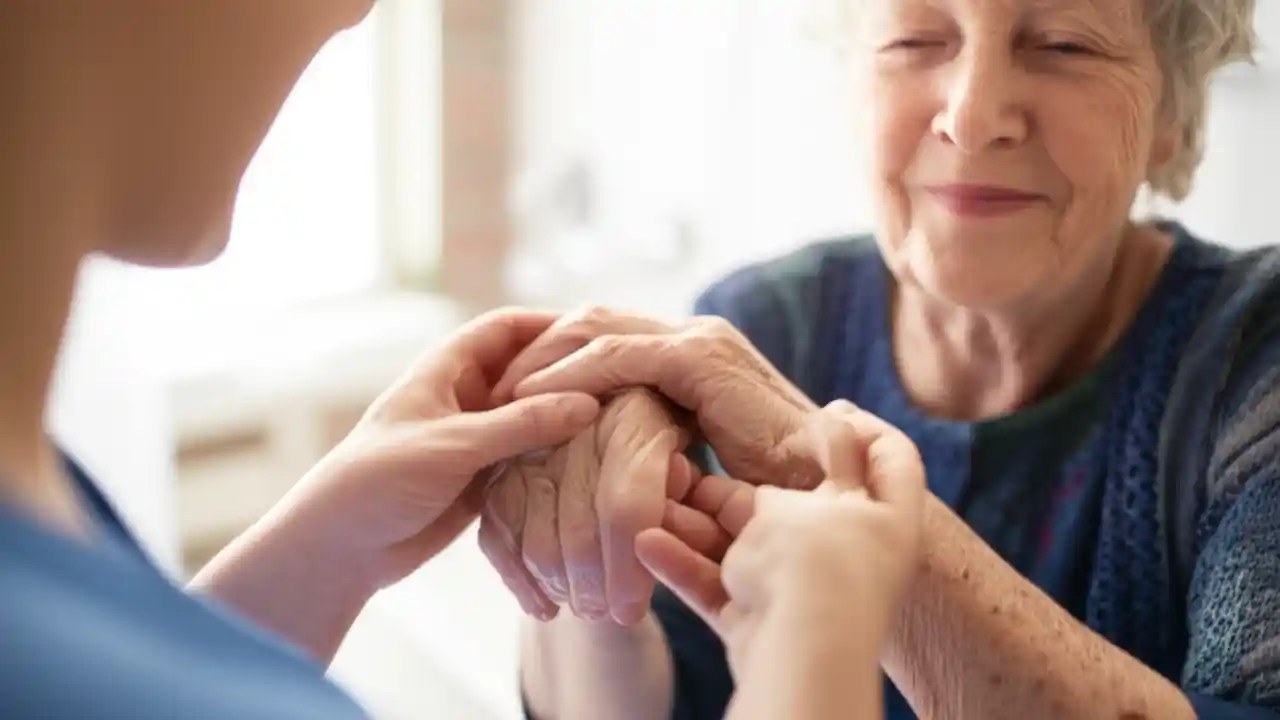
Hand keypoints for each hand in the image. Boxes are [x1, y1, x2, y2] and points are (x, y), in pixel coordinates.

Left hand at [281, 308, 602, 589]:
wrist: (341, 548)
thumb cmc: (377, 480)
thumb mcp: (451, 445)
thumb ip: (518, 424)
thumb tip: (587, 402)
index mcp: (446, 369)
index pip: (506, 327)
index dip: (550, 324)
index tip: (600, 334)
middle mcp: (464, 397)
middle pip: (527, 370)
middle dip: (569, 373)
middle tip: (622, 379)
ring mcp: (476, 438)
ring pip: (533, 417)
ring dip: (567, 420)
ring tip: (620, 421)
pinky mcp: (482, 478)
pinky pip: (529, 458)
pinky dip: (557, 459)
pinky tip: (594, 465)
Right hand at [478, 388, 696, 624]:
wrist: (644, 398)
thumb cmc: (688, 433)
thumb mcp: (709, 443)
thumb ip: (690, 480)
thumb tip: (670, 512)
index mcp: (637, 414)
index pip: (625, 504)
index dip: (626, 566)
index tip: (629, 610)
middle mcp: (578, 419)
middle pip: (575, 524)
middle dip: (590, 583)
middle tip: (604, 615)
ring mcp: (534, 439)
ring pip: (534, 530)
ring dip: (556, 582)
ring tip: (581, 608)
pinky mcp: (504, 461)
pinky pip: (500, 527)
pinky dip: (517, 574)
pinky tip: (541, 605)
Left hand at [492, 307, 822, 488]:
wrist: (824, 491)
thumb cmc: (770, 493)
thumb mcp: (701, 457)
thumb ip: (664, 439)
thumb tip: (628, 458)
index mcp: (690, 352)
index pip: (606, 334)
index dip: (555, 355)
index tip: (510, 388)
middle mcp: (692, 334)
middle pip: (592, 320)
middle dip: (536, 345)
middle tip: (491, 382)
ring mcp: (696, 339)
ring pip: (596, 327)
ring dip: (541, 356)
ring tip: (499, 391)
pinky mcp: (698, 358)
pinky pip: (616, 357)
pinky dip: (569, 375)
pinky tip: (530, 401)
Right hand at [636, 402, 926, 679]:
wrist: (800, 651)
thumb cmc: (819, 562)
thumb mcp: (825, 496)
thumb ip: (820, 462)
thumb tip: (826, 429)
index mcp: (885, 516)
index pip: (892, 457)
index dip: (865, 427)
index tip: (829, 409)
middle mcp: (847, 552)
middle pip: (790, 505)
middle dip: (732, 485)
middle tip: (684, 461)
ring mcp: (801, 591)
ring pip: (742, 545)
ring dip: (694, 523)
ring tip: (652, 500)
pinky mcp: (758, 623)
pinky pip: (718, 587)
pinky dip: (684, 566)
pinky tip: (646, 543)